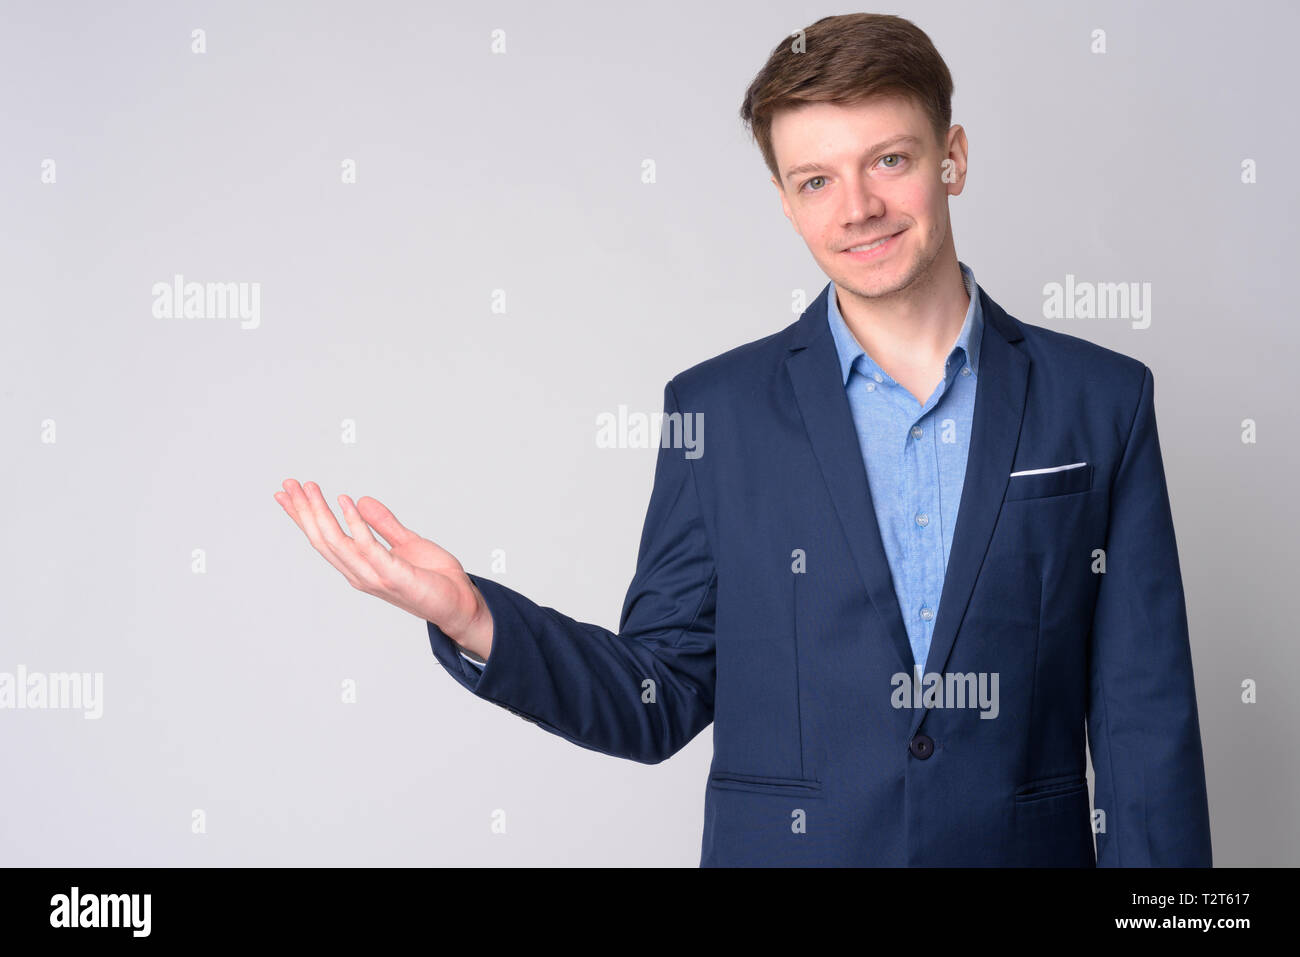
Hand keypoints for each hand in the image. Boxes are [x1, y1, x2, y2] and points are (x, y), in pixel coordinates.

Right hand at [273, 479, 492, 656]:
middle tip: (289, 483)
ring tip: (311, 488)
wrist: (462, 604)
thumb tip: (360, 500)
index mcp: (361, 566)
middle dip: (304, 511)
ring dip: (321, 513)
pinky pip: (369, 548)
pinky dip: (356, 524)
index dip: (304, 516)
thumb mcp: (408, 543)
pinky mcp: (395, 577)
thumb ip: (384, 525)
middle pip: (323, 540)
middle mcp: (361, 573)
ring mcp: (375, 577)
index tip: (288, 492)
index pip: (325, 539)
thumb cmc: (435, 579)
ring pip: (337, 543)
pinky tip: (347, 503)